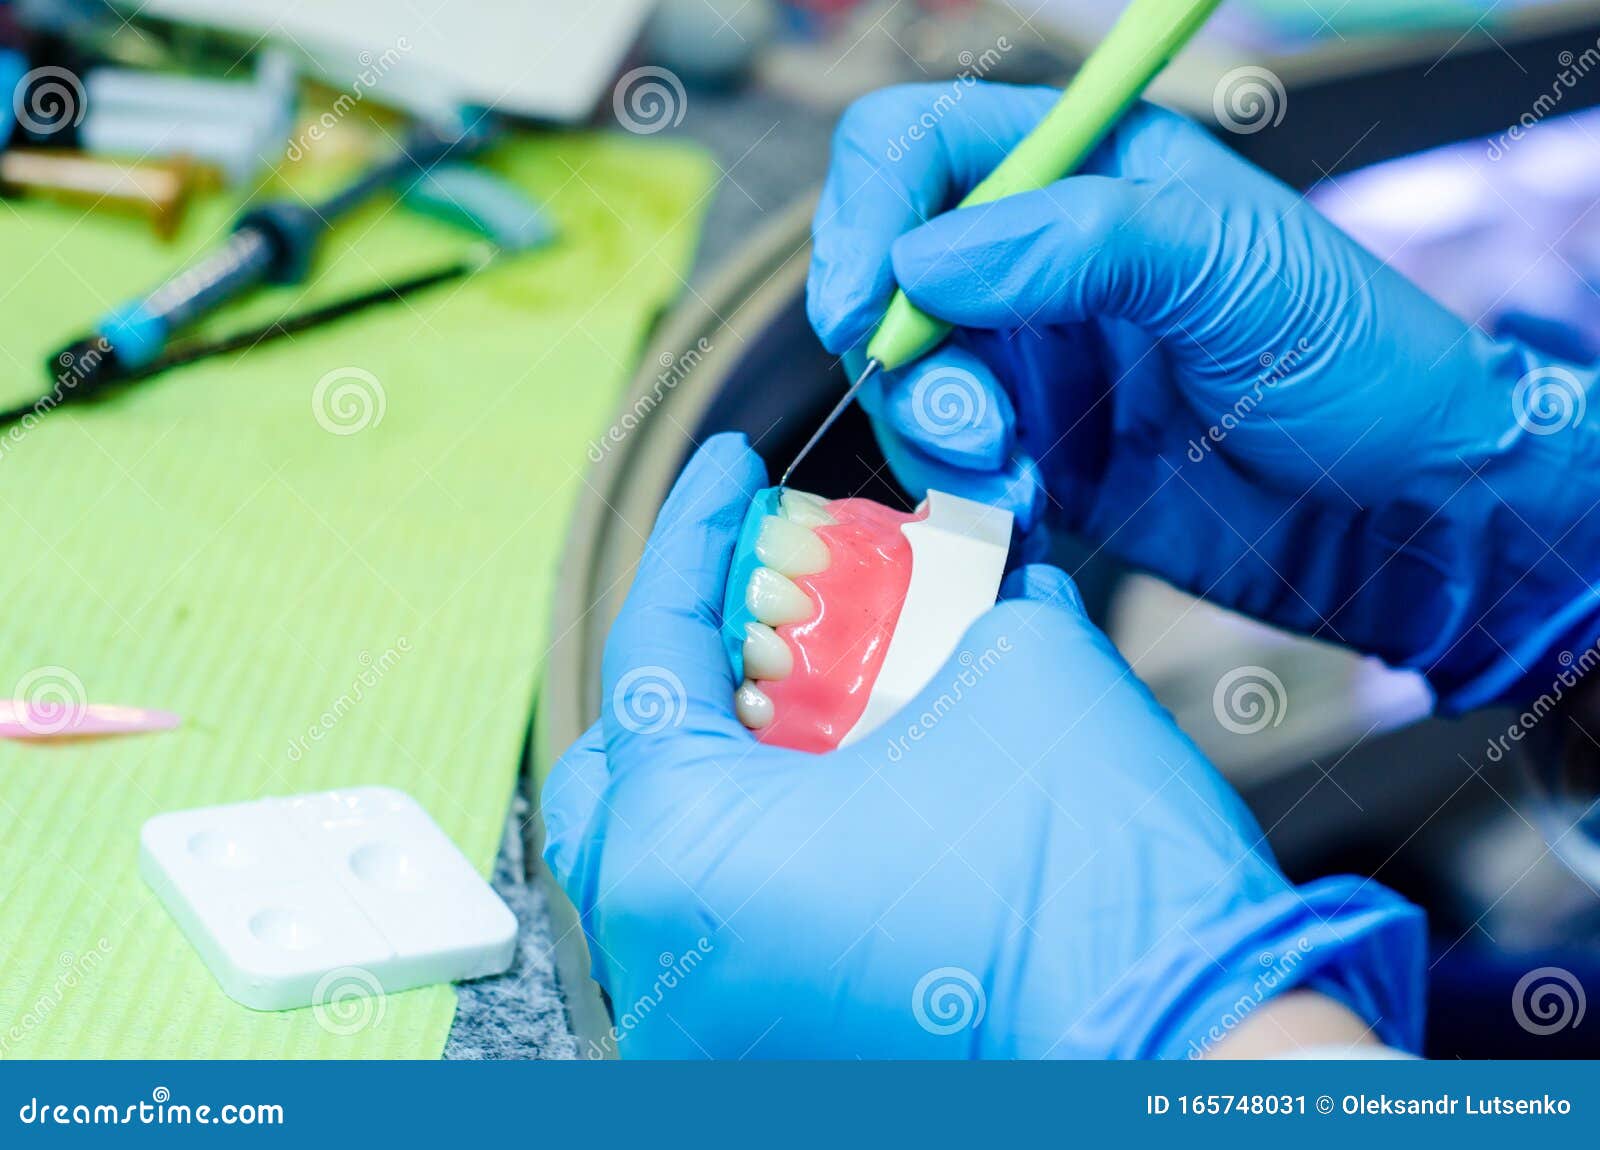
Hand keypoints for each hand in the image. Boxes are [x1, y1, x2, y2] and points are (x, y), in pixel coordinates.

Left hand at [540, 435, 1423, 1058]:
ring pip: (662, 858)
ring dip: (715, 759)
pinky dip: (754, 845)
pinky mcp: (773, 1055)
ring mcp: (712, 1022)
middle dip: (682, 663)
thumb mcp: (1024, 674)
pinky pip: (723, 927)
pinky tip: (831, 790)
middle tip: (753, 597)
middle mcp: (669, 952)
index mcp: (689, 850)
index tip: (726, 471)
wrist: (1190, 1059)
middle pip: (624, 767)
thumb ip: (958, 601)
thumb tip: (963, 572)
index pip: (652, 651)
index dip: (692, 537)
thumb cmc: (1100, 889)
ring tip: (794, 689)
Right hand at [808, 83, 1599, 710]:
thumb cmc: (1352, 358)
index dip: (867, 214)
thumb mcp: (1236, 267)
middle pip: (887, 279)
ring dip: (938, 441)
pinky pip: (946, 467)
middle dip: (908, 363)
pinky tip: (1033, 513)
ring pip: (906, 384)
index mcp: (1083, 168)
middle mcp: (1035, 258)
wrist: (1394, 510)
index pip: (918, 147)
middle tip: (982, 432)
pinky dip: (964, 497)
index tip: (867, 309)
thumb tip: (924, 263)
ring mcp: (1029, 360)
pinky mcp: (1031, 451)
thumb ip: (1082, 243)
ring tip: (1020, 483)